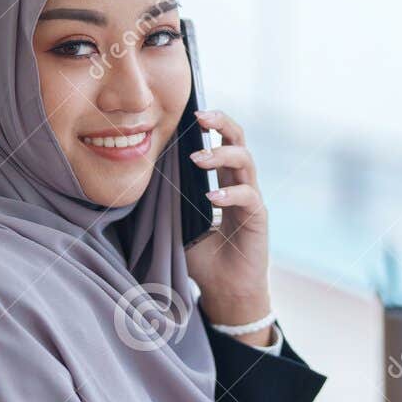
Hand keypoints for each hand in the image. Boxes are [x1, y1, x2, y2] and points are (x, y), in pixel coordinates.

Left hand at [183, 109, 271, 346]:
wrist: (224, 289)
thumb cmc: (202, 256)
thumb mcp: (178, 222)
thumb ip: (170, 199)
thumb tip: (143, 176)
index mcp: (224, 180)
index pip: (222, 141)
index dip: (211, 123)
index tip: (191, 112)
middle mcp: (240, 183)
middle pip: (238, 140)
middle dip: (222, 123)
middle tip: (201, 117)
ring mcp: (251, 199)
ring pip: (246, 161)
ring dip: (221, 155)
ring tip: (199, 159)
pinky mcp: (258, 219)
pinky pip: (248, 197)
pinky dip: (230, 193)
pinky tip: (212, 197)